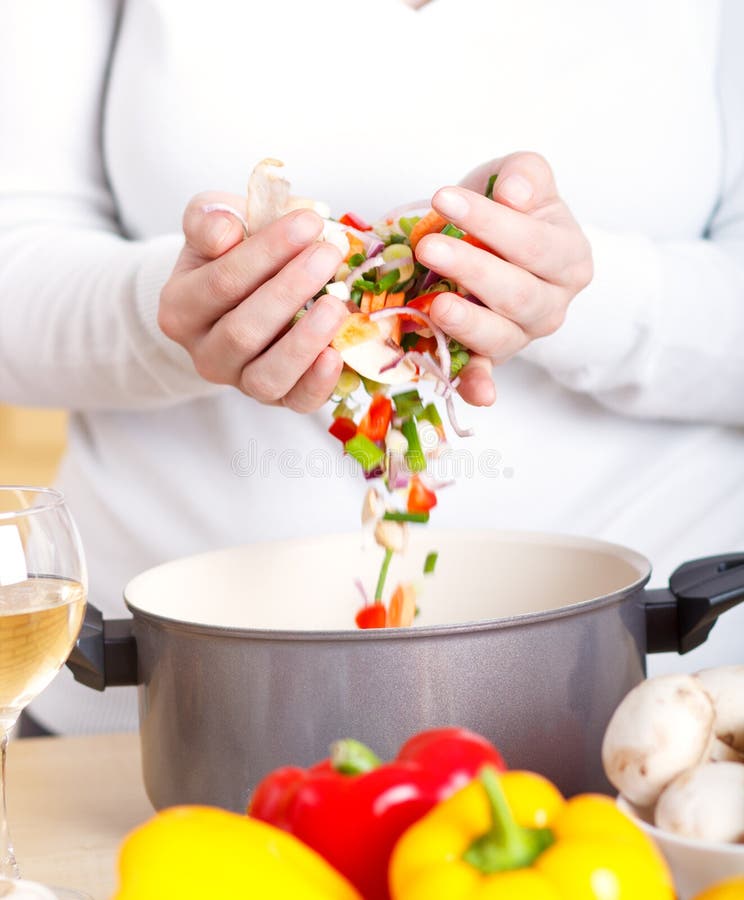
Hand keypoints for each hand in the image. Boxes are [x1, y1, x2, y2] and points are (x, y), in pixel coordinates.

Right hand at [158, 192, 347, 411]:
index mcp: (180, 307)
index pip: (223, 281)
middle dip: (291, 289)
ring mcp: (240, 381)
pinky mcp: (276, 398)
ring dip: (305, 341)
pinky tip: (337, 355)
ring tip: (336, 304)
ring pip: (266, 376)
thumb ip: (210, 218)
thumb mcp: (212, 225)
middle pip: (243, 331)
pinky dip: (317, 383)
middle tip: (329, 254)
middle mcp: (205, 353)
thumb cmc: (229, 254)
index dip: (268, 251)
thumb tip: (225, 232)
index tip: (309, 222)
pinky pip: (295, 401)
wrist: (237, 296)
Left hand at [415, 152, 592, 405]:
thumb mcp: (521, 179)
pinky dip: (479, 386)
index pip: (533, 243)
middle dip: (472, 270)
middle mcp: (551, 304)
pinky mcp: (489, 358)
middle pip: (518, 294)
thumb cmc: (508, 210)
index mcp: (569, 258)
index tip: (442, 197)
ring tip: (437, 303)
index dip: (489, 222)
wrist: (491, 244)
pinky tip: (475, 393)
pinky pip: (485, 375)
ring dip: (468, 323)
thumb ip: (526, 175)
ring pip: (501, 336)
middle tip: (428, 247)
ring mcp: (520, 335)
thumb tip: (514, 194)